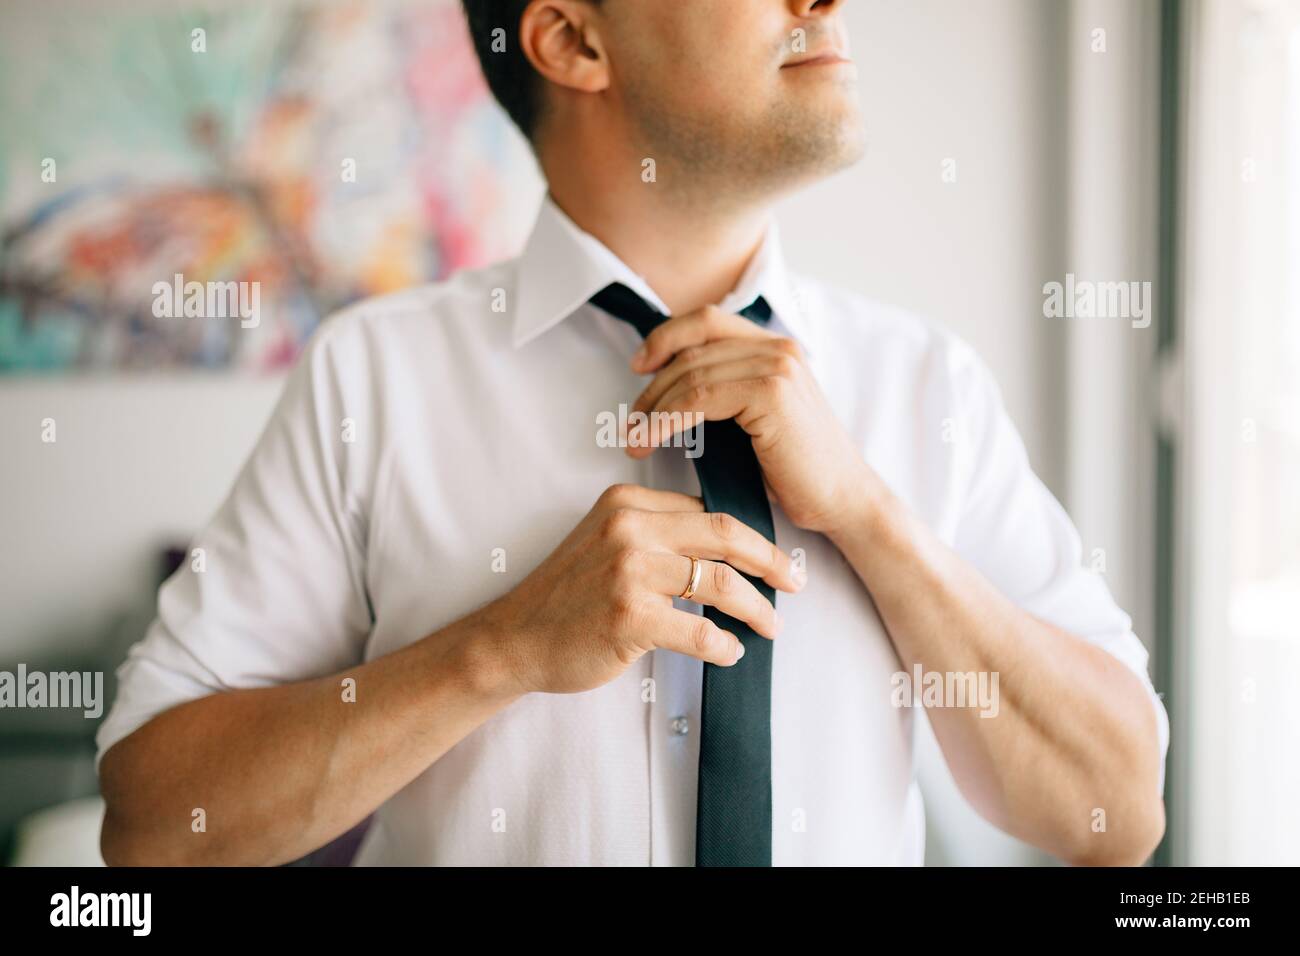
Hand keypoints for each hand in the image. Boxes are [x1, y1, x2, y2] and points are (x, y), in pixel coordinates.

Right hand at [480, 484, 804, 695]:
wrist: (516, 637)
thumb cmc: (566, 596)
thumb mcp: (604, 540)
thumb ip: (654, 532)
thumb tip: (723, 546)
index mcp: (627, 503)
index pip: (707, 510)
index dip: (749, 536)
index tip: (773, 557)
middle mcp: (629, 528)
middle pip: (724, 535)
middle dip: (770, 560)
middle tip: (795, 582)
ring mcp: (628, 571)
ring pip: (719, 583)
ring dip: (756, 608)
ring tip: (769, 626)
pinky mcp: (629, 616)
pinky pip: (699, 631)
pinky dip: (723, 646)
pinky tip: (729, 653)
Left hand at [628, 306, 873, 532]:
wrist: (842, 500)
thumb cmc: (796, 471)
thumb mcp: (754, 420)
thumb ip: (724, 394)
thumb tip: (667, 390)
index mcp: (775, 347)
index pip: (707, 320)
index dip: (666, 338)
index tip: (638, 367)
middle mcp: (778, 347)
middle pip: (692, 347)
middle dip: (651, 385)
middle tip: (629, 421)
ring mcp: (777, 365)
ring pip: (691, 373)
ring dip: (652, 407)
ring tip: (633, 439)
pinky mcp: (771, 391)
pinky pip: (699, 398)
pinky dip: (666, 419)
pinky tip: (650, 440)